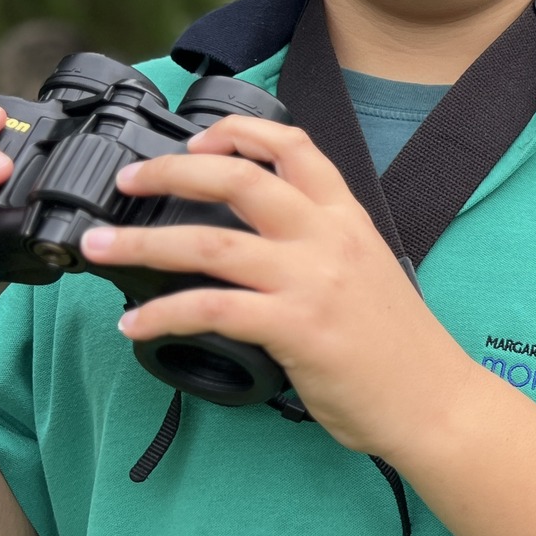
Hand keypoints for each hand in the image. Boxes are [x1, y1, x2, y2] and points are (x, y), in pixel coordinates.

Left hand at [81, 116, 475, 453]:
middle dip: (170, 171)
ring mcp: (312, 281)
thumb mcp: (368, 274)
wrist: (435, 401)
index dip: (238, 134)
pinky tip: (136, 324)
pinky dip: (163, 314)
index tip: (196, 139)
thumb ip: (319, 252)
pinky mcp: (295, 328)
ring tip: (99, 246)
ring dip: (141, 242)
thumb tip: (259, 253)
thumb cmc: (402, 350)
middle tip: (128, 180)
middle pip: (238, 179)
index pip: (294, 148)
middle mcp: (328, 238)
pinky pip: (211, 310)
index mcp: (348, 220)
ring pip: (209, 244)